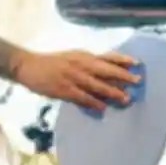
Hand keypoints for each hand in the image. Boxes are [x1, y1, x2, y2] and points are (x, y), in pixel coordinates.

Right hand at [11, 50, 141, 111]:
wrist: (27, 65)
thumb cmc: (52, 63)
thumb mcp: (72, 57)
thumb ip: (89, 63)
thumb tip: (110, 69)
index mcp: (83, 56)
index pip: (106, 56)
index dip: (122, 59)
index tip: (137, 63)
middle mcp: (80, 65)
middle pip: (105, 70)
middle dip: (123, 76)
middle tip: (137, 82)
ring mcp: (72, 77)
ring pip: (97, 85)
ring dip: (112, 92)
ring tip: (126, 99)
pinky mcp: (64, 89)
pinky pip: (82, 97)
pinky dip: (93, 103)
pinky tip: (103, 108)